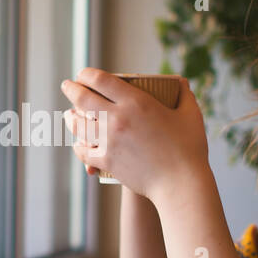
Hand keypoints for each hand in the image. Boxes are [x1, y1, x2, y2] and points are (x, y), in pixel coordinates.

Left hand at [60, 67, 209, 203]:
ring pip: (79, 126)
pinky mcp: (107, 161)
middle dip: (71, 89)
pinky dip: (78, 147)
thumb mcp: (190, 115)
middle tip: (67, 86)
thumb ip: (184, 95)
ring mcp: (109, 141)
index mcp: (136, 101)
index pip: (101, 80)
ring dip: (70, 118)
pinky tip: (78, 144)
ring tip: (68, 115)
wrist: (180, 183)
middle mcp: (118, 118)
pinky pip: (84, 152)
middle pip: (82, 98)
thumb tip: (182, 82)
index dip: (86, 74)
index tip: (82, 74)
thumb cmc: (189, 148)